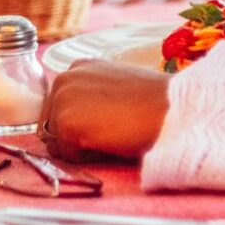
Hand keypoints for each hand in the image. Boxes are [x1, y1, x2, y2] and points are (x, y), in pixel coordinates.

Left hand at [40, 59, 169, 162]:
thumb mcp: (116, 86)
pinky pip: (68, 156)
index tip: (110, 121)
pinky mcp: (65, 122)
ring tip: (113, 133)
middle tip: (113, 129)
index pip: (63, 109)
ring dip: (83, 147)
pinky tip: (112, 140)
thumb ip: (93, 96)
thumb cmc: (154, 102)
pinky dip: (89, 157)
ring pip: (59, 143)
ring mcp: (62, 99)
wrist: (171, 110)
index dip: (84, 123)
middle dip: (77, 137)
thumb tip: (84, 119)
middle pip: (53, 127)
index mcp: (78, 67)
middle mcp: (64, 77)